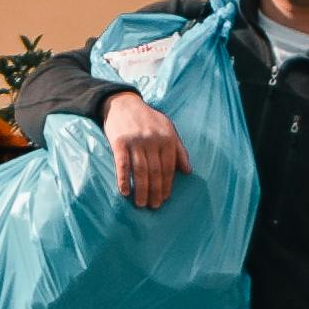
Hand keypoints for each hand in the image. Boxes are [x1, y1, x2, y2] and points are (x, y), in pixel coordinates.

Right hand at [103, 92, 186, 209]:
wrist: (123, 103)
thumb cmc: (148, 119)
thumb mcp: (168, 129)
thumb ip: (179, 150)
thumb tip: (188, 171)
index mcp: (167, 139)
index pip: (169, 167)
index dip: (167, 184)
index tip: (165, 198)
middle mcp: (152, 140)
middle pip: (155, 171)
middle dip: (156, 191)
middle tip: (154, 206)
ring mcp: (135, 141)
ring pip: (140, 170)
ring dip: (141, 189)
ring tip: (141, 203)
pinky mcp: (119, 142)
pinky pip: (122, 164)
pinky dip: (124, 179)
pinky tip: (125, 191)